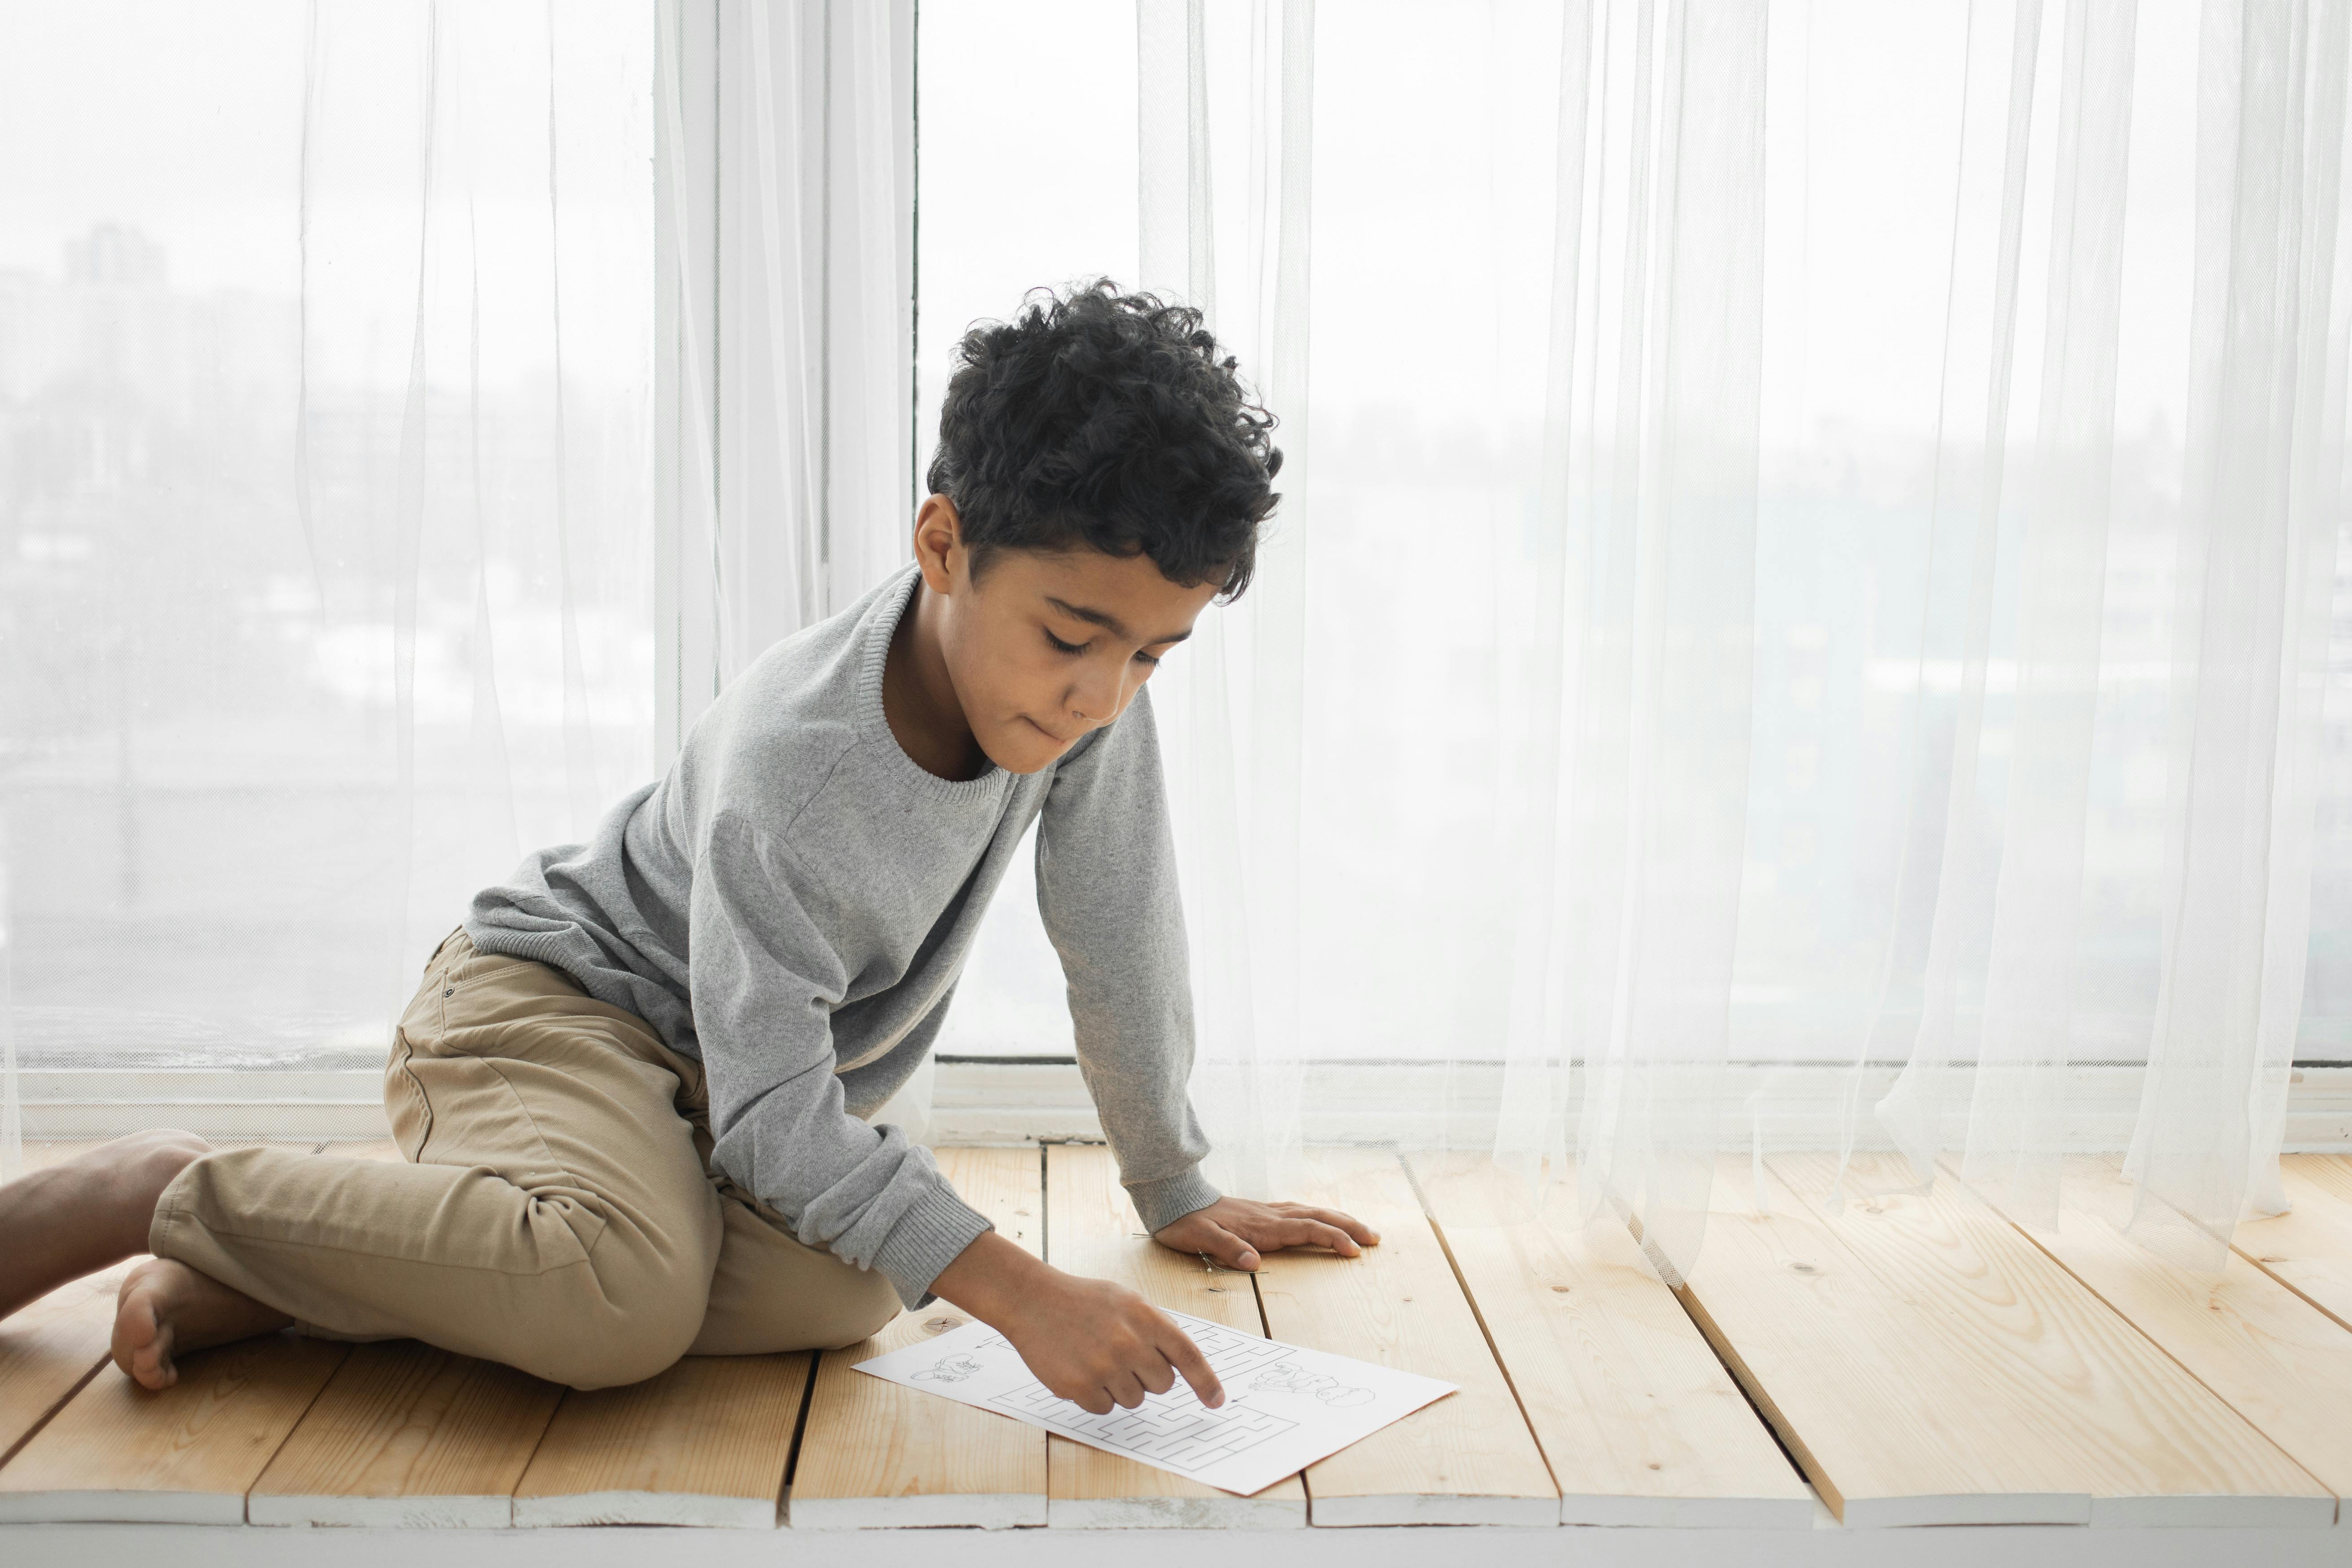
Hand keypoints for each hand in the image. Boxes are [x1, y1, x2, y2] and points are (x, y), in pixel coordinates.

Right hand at [930, 1231, 1223, 1414]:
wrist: (1032, 1300)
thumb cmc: (1083, 1300)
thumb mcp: (1127, 1300)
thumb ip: (1155, 1328)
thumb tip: (1180, 1364)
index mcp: (1146, 1318)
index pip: (1188, 1356)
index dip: (1206, 1382)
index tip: (1217, 1401)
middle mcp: (1129, 1344)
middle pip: (1162, 1385)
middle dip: (1148, 1377)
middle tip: (1123, 1357)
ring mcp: (1104, 1367)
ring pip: (1134, 1400)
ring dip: (1120, 1387)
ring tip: (1097, 1358)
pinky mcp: (1079, 1387)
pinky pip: (1104, 1409)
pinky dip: (1095, 1396)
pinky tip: (1080, 1370)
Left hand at [1152, 1196, 1380, 1270]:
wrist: (1172, 1197)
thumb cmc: (1185, 1222)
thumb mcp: (1200, 1238)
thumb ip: (1227, 1247)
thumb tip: (1254, 1261)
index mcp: (1261, 1226)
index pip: (1306, 1230)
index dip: (1332, 1239)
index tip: (1355, 1250)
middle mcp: (1268, 1216)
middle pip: (1317, 1218)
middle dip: (1348, 1227)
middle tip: (1375, 1238)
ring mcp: (1265, 1211)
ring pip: (1310, 1212)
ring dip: (1337, 1220)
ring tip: (1360, 1229)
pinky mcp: (1258, 1210)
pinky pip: (1297, 1211)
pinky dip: (1317, 1216)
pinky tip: (1320, 1219)